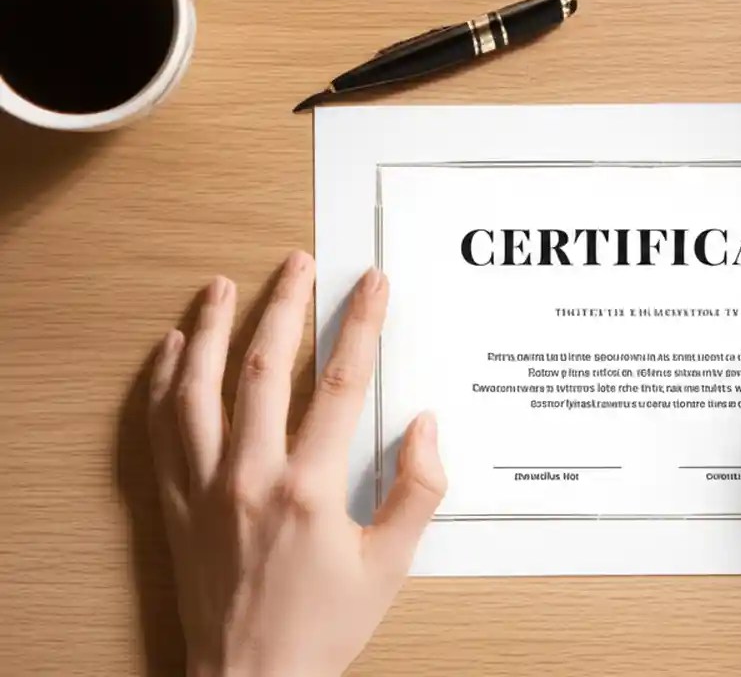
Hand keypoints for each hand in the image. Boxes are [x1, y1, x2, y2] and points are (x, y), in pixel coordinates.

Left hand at [147, 251, 446, 676]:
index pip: (341, 386)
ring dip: (210, 330)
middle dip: (285, 306)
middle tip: (298, 263)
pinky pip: (159, 429)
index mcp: (309, 490)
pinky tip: (171, 351)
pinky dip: (163, 382)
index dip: (361, 326)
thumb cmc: (321, 629)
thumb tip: (427, 428)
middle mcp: (250, 477)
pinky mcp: (174, 504)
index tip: (372, 285)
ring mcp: (204, 488)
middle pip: (264, 370)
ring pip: (198, 389)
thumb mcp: (390, 566)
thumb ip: (417, 492)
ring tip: (222, 287)